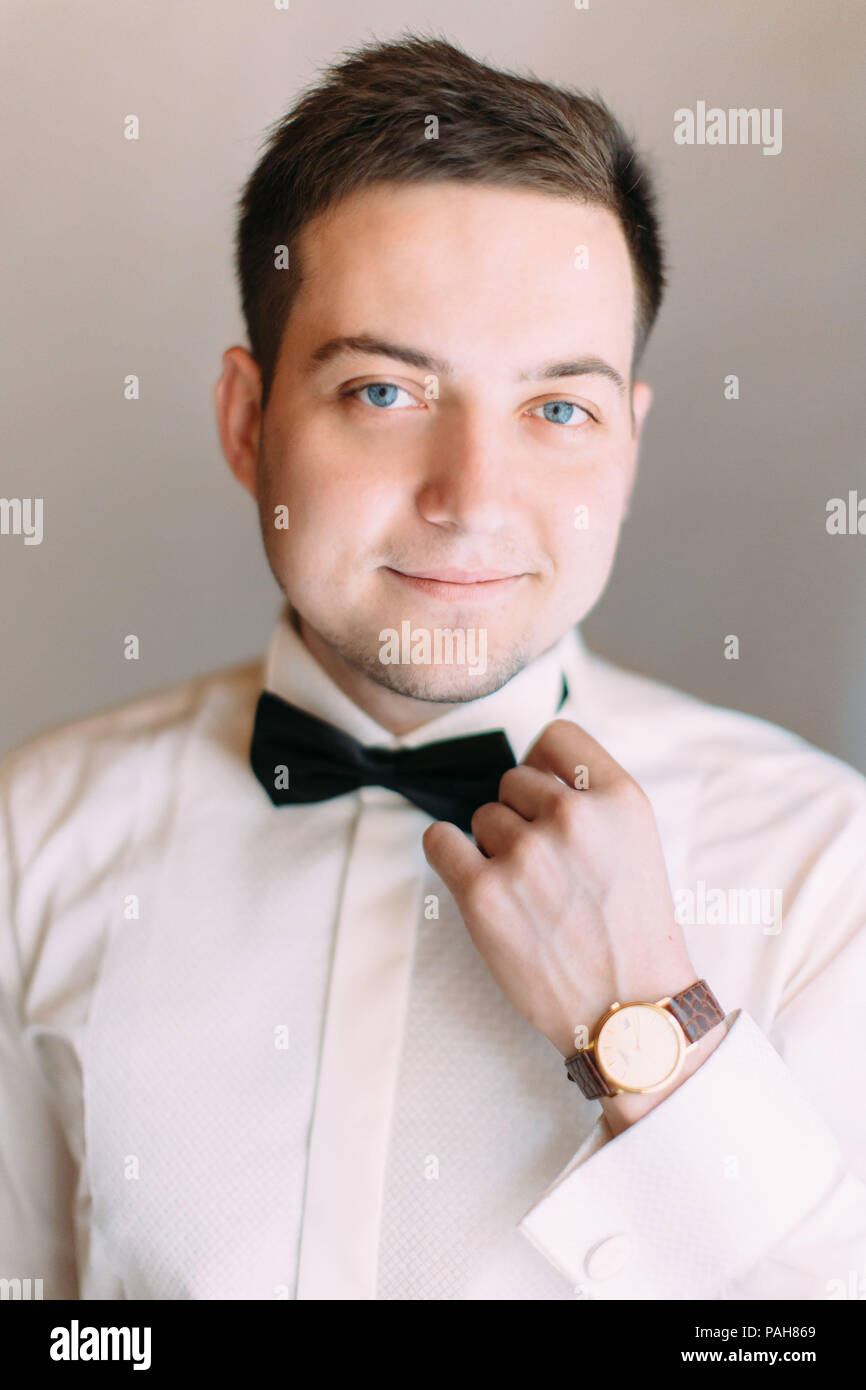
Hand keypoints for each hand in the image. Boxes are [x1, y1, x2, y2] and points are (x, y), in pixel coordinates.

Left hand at [422, 718, 699, 1060]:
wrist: (630, 1013)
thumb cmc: (631, 931)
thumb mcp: (637, 842)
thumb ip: (591, 797)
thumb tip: (527, 767)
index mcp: (619, 798)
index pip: (556, 736)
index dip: (543, 764)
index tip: (545, 794)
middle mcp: (573, 817)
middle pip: (512, 780)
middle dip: (521, 816)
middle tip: (546, 868)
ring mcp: (526, 854)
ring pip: (481, 817)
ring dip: (494, 848)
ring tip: (530, 895)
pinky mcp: (484, 894)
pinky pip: (439, 840)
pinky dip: (448, 854)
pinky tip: (473, 879)